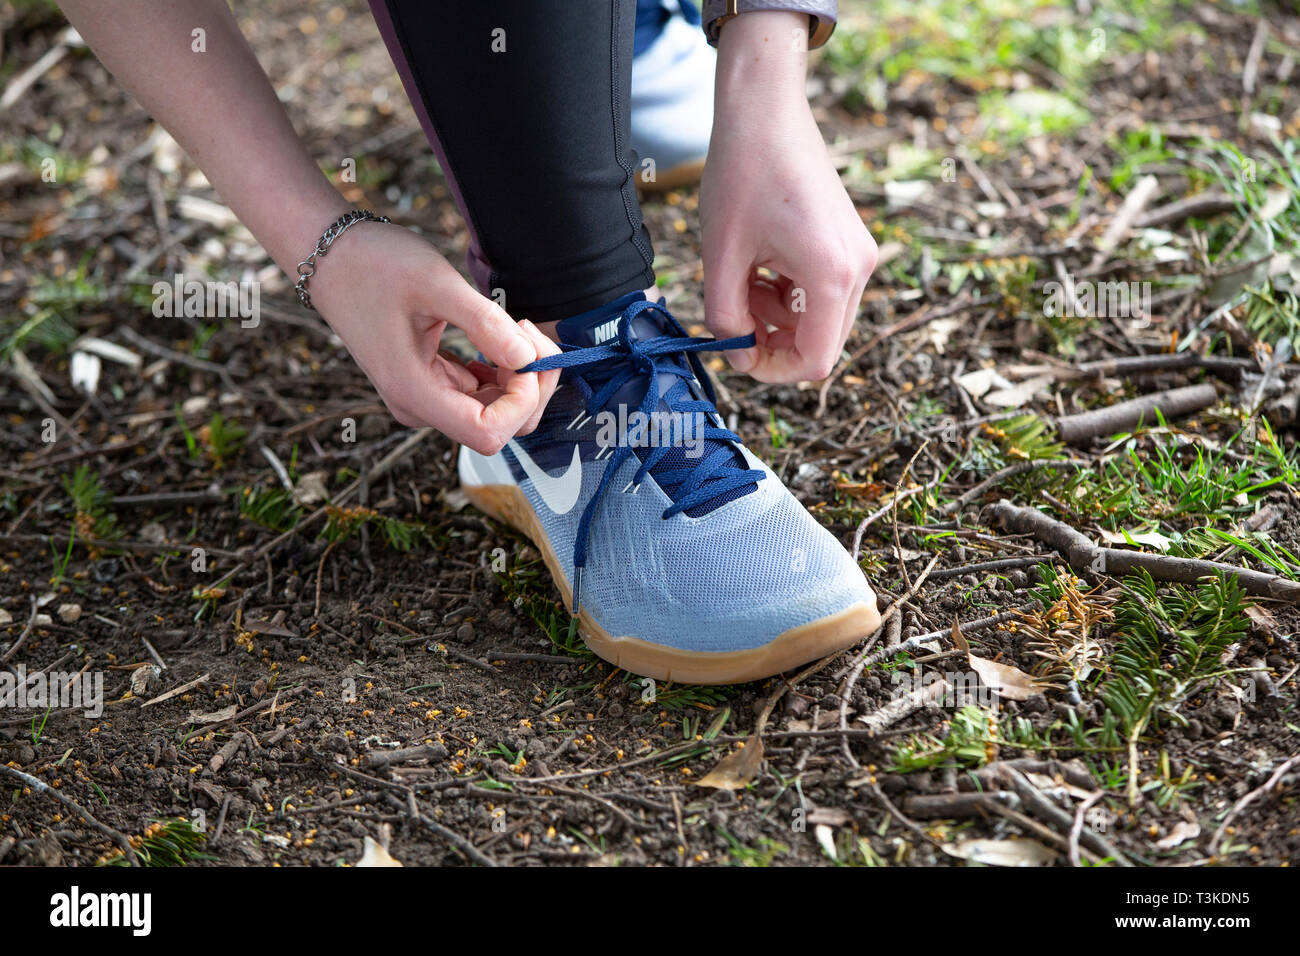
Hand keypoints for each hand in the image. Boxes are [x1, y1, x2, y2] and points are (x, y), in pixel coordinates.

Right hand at [307, 222, 559, 454]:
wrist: (330, 257)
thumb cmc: (374, 264)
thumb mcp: (436, 283)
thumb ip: (485, 324)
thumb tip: (529, 358)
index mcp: (414, 392)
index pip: (488, 433)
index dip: (521, 400)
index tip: (526, 352)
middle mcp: (419, 407)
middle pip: (499, 427)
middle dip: (530, 387)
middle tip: (530, 333)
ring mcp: (425, 398)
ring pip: (494, 411)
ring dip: (520, 378)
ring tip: (515, 327)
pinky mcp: (431, 382)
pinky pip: (481, 393)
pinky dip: (503, 371)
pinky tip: (500, 336)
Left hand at [702, 11, 877, 382]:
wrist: (765, 111)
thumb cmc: (741, 174)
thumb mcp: (720, 257)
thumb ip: (726, 319)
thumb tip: (738, 355)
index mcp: (832, 274)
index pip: (814, 361)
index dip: (772, 371)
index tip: (737, 357)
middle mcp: (859, 267)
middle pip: (820, 342)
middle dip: (772, 339)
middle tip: (732, 314)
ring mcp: (860, 254)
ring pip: (819, 319)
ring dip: (776, 315)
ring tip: (739, 279)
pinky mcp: (851, 242)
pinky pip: (821, 291)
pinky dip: (787, 293)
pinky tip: (758, 265)